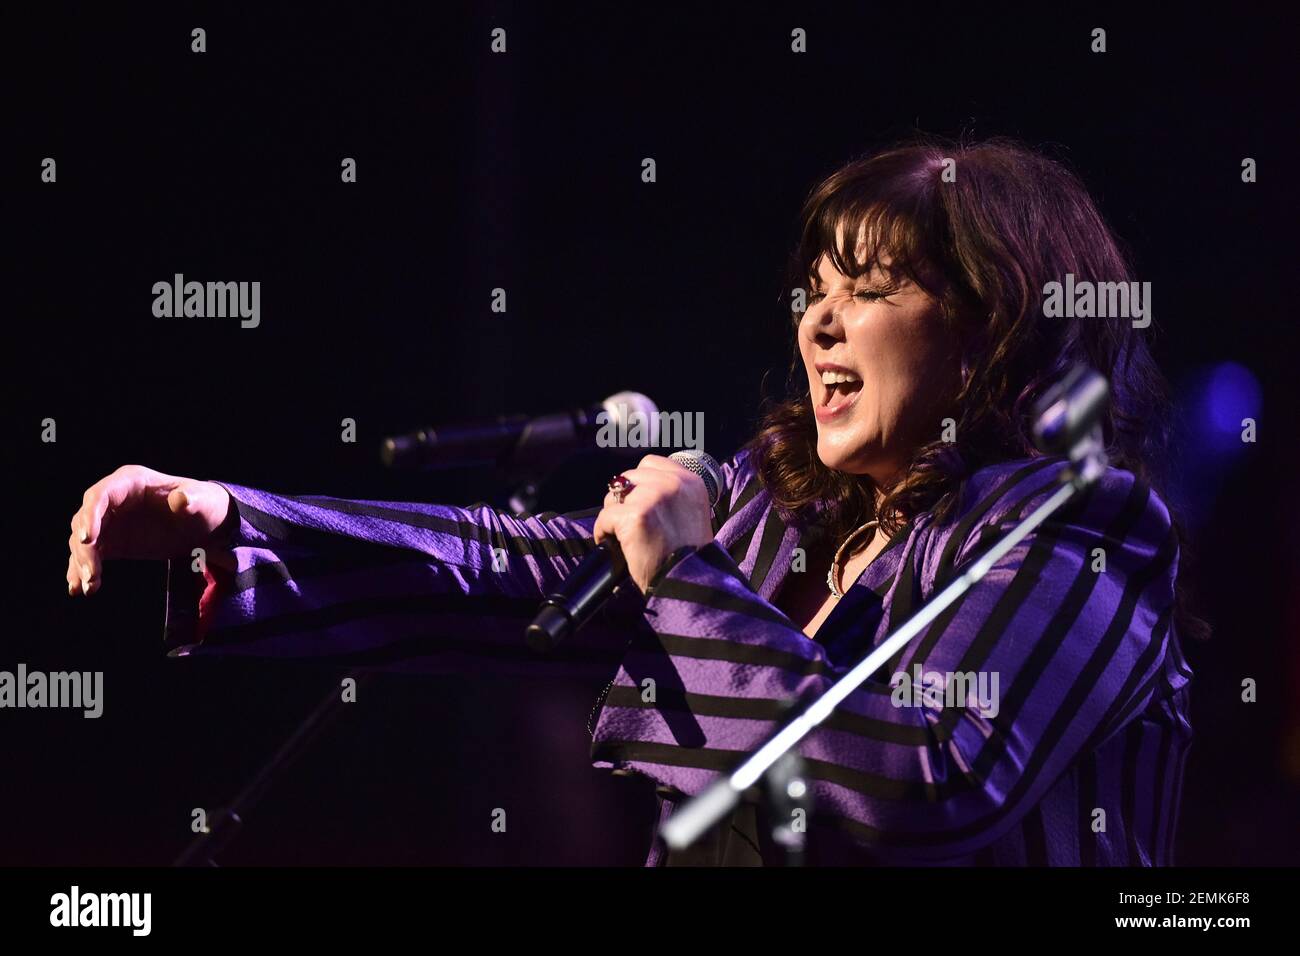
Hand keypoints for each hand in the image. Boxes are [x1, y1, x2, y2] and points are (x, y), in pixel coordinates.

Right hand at [66, 465, 232, 596]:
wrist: (205, 526)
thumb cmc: (203, 505)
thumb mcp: (203, 501)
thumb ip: (192, 500)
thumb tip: (181, 499)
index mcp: (131, 481)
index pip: (100, 495)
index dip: (90, 516)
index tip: (87, 540)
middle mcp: (113, 499)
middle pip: (84, 520)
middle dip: (84, 547)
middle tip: (91, 573)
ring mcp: (109, 521)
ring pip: (82, 540)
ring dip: (82, 563)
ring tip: (90, 585)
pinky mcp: (111, 541)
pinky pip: (90, 555)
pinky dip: (82, 571)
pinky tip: (81, 589)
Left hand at [592, 454, 714, 592]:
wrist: (688, 583)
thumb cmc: (687, 554)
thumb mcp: (692, 511)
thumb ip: (672, 493)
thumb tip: (637, 485)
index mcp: (690, 481)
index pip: (650, 463)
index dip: (639, 483)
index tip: (639, 503)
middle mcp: (673, 483)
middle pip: (629, 477)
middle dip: (624, 499)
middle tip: (631, 523)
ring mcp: (653, 496)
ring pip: (614, 495)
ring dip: (614, 515)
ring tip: (625, 535)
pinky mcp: (635, 514)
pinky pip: (605, 517)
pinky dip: (604, 532)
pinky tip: (617, 546)